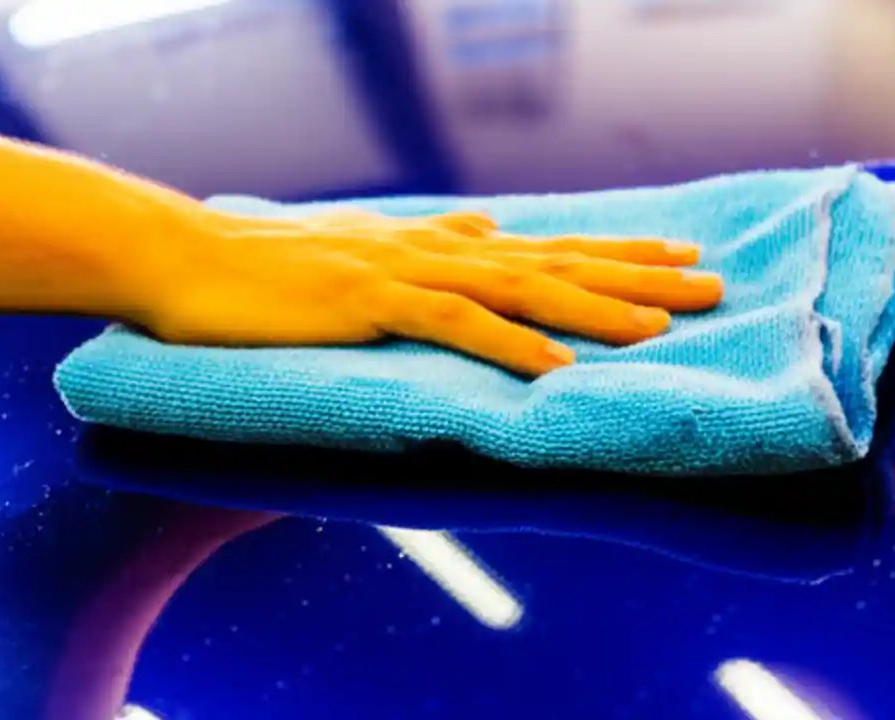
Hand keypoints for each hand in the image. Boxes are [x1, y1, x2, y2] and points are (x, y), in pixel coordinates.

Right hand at [137, 209, 722, 375]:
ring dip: (592, 309)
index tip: (675, 257)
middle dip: (635, 274)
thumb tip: (480, 227)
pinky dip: (512, 347)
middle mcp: (434, 247)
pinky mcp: (370, 301)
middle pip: (554, 259)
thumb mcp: (357, 247)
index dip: (613, 252)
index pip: (542, 244)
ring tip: (660, 328)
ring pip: (521, 287)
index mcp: (434, 241)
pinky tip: (559, 371)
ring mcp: (404, 271)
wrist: (185, 257)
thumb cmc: (264, 265)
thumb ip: (424, 241)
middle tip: (709, 283)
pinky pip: (455, 325)